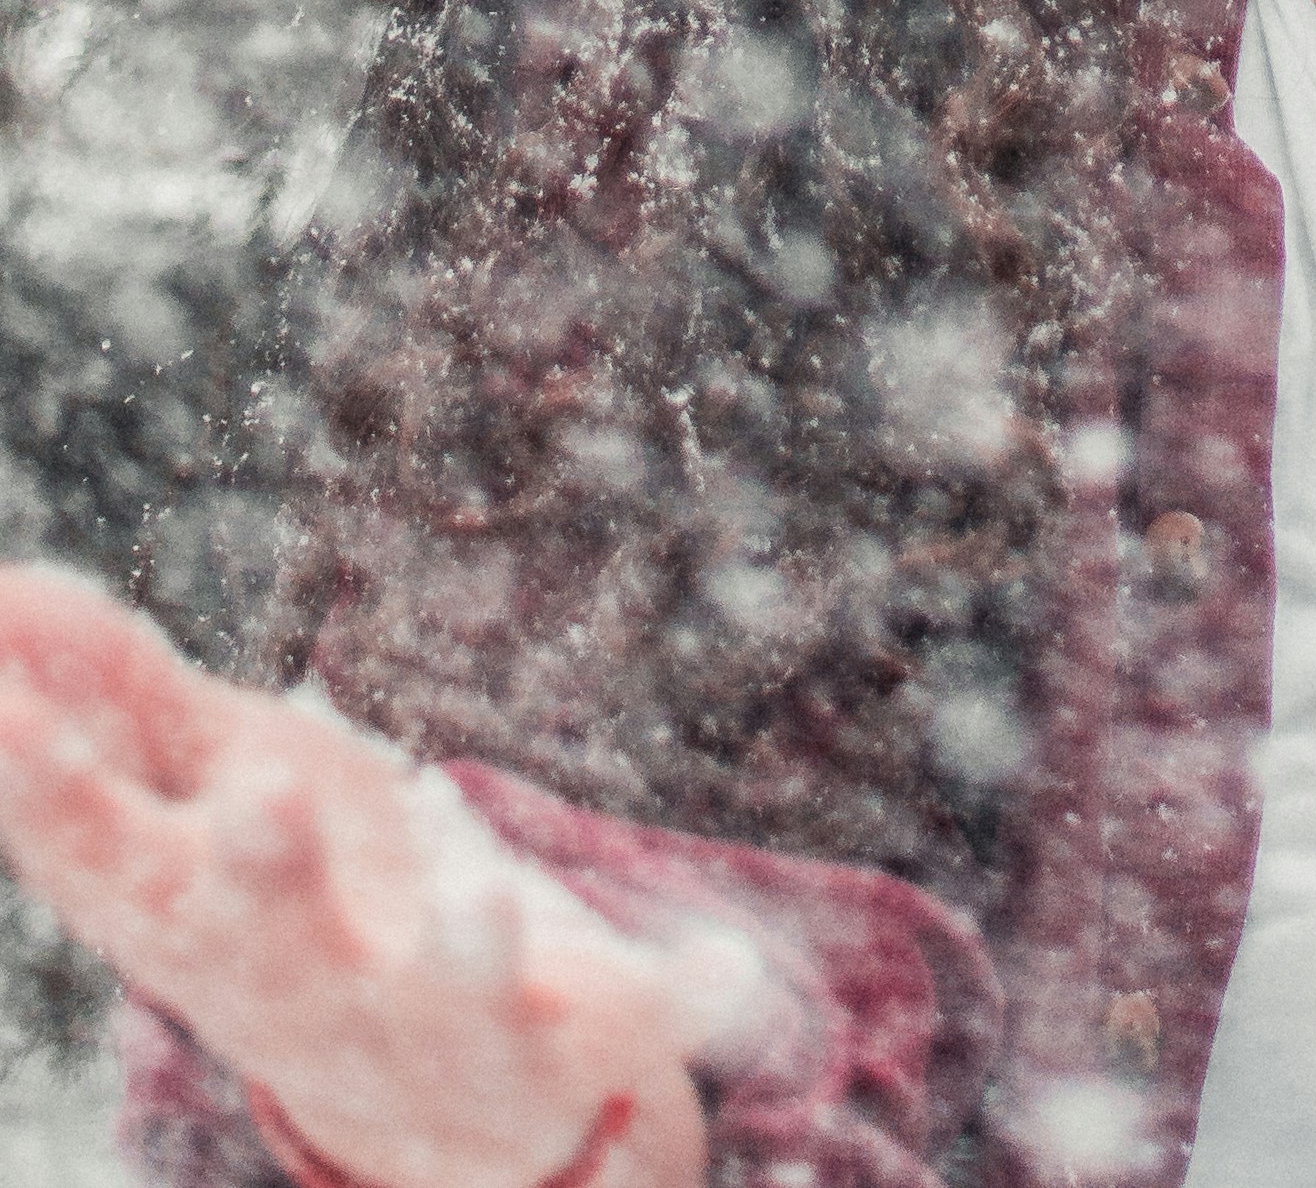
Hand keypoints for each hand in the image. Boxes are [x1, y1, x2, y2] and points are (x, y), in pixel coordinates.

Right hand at [0, 569, 711, 1187]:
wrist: (455, 1123)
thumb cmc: (302, 913)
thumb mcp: (202, 800)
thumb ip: (109, 704)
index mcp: (199, 918)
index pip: (104, 851)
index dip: (48, 781)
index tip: (3, 700)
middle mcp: (305, 981)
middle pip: (265, 934)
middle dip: (264, 869)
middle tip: (263, 792)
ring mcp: (441, 1023)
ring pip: (448, 995)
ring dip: (464, 950)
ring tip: (486, 898)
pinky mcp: (567, 1032)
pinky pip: (634, 1017)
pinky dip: (683, 994)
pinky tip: (735, 970)